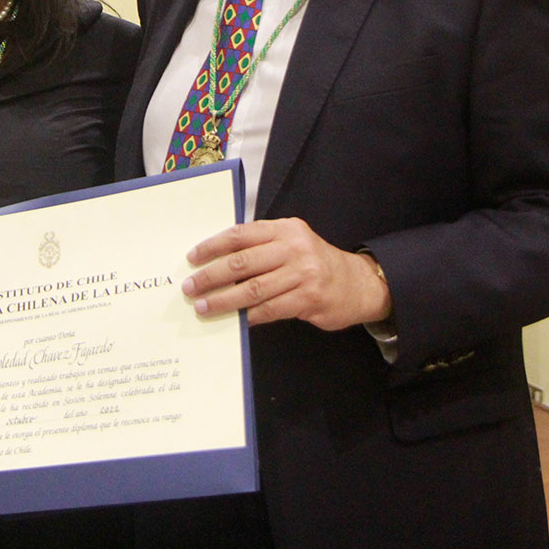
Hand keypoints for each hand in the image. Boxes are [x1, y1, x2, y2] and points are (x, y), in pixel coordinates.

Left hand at [180, 217, 391, 330]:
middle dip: (210, 276)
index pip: (240, 234)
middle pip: (242, 262)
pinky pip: (269, 309)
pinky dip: (248, 316)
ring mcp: (303, 274)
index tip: (192, 258)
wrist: (358, 283)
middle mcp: (294, 248)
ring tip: (203, 307)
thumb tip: (216, 261)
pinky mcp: (308, 299)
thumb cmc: (315, 262)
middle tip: (190, 287)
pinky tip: (233, 320)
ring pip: (252, 289)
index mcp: (285, 229)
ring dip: (223, 300)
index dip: (212, 246)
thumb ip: (261, 246)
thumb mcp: (292, 242)